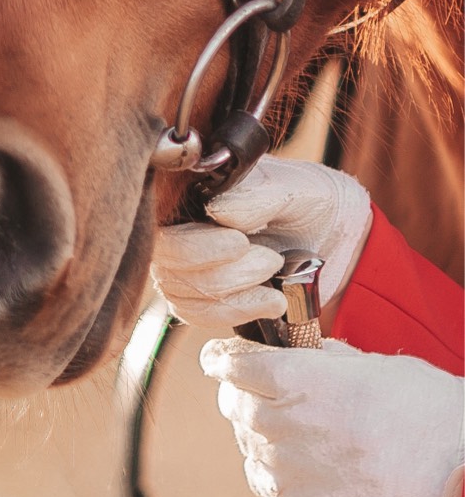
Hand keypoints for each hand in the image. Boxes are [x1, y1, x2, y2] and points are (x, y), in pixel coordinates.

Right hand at [151, 153, 372, 328]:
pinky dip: (235, 312)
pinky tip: (271, 301)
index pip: (158, 218)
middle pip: (165, 260)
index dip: (190, 242)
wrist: (337, 238)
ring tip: (275, 275)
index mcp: (191, 184)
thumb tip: (218, 210)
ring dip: (233, 294)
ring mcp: (184, 258)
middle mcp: (176, 220)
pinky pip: (195, 312)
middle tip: (271, 259)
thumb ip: (258, 193)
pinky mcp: (200, 291)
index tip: (239, 243)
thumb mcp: (295, 188)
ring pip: (179, 291)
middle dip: (221, 271)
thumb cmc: (311, 200)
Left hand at [200, 335, 464, 496]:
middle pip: (236, 406)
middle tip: (251, 389)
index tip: (217, 357)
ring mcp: (302, 473)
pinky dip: (270, 472)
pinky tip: (289, 462)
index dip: (222, 357)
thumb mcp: (374, 366)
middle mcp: (295, 426)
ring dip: (256, 434)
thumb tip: (293, 352)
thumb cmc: (429, 409)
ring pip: (250, 447)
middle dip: (239, 393)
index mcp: (308, 380)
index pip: (236, 365)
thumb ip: (323, 360)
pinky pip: (269, 487)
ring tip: (283, 428)